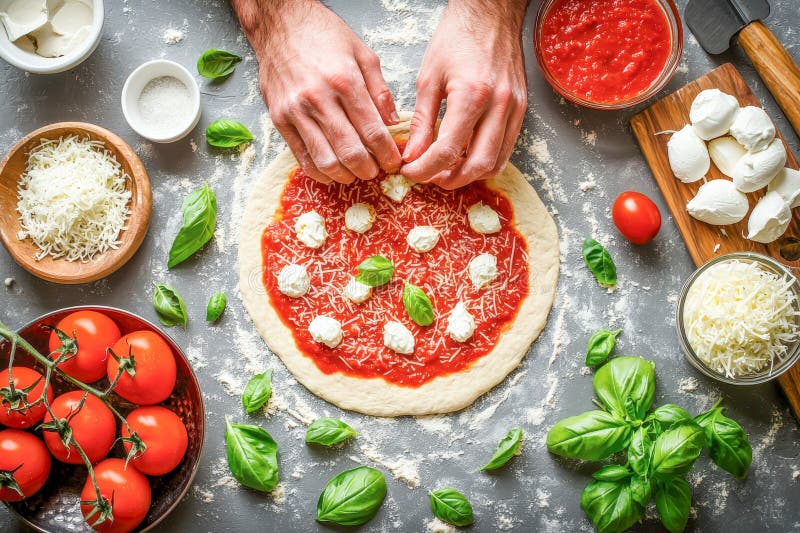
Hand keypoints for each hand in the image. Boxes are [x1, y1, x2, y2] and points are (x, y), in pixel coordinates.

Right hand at [233, 0, 401, 183]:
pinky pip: (301, 157)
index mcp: (345, 82)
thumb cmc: (323, 35)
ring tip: (356, 173)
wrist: (279, 24)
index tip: (394, 162)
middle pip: (350, 152)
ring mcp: (295, 112)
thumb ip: (380, 91)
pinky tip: (333, 172)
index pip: (373, 132)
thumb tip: (393, 123)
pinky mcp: (279, 119)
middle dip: (369, 170)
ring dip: (346, 175)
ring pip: (326, 161)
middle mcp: (319, 99)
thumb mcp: (362, 54)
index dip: (387, 154)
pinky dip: (320, 172)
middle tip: (377, 171)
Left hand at [401, 1, 527, 188]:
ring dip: (469, 175)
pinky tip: (465, 156)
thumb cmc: (457, 38)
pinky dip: (485, 161)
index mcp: (472, 94)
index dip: (425, 168)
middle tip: (428, 177)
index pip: (448, 150)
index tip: (410, 170)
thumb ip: (421, 122)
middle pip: (477, 165)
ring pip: (496, 163)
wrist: (490, 14)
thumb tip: (412, 155)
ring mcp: (515, 109)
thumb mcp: (428, 78)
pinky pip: (506, 149)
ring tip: (445, 171)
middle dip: (449, 179)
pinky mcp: (521, 110)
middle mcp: (499, 105)